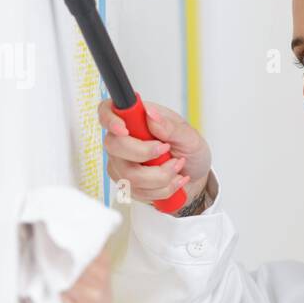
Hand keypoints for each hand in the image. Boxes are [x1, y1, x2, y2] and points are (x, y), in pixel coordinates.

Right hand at [98, 99, 212, 207]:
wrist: (195, 175)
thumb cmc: (189, 150)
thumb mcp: (189, 136)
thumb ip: (169, 126)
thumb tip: (150, 114)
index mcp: (136, 119)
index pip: (107, 111)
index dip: (110, 119)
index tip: (124, 130)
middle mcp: (123, 140)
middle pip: (114, 146)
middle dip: (144, 154)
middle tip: (167, 151)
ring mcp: (122, 163)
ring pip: (128, 175)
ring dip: (161, 175)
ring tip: (177, 167)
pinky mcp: (127, 183)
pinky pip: (138, 191)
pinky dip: (162, 189)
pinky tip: (174, 180)